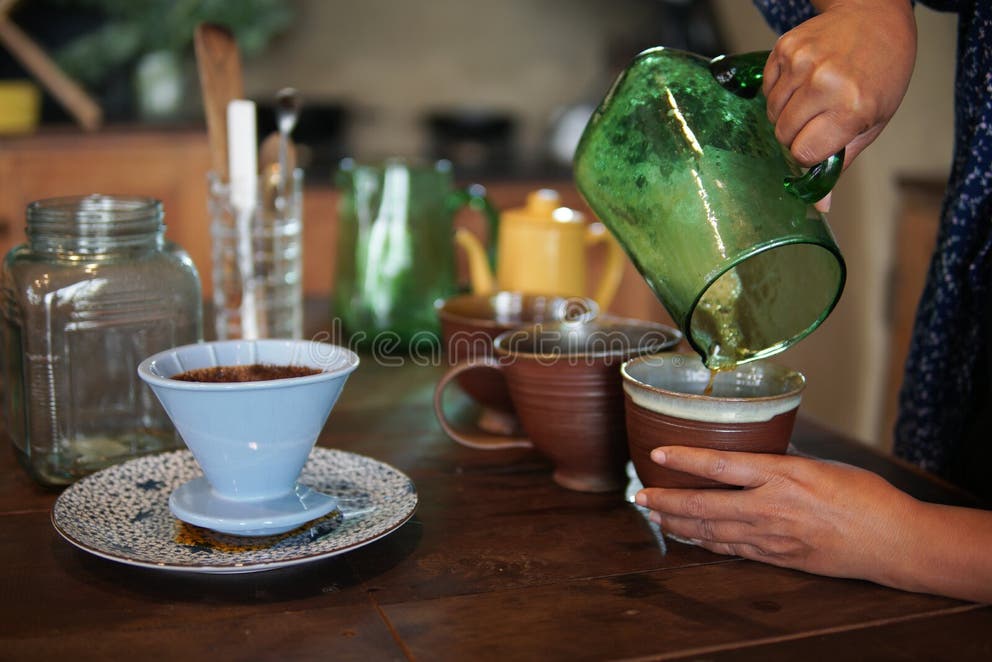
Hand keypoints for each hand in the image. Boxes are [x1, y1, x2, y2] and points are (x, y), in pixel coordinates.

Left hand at [634, 446, 921, 585]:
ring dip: (677, 525)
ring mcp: (772, 538)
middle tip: (639, 496)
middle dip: (666, 502)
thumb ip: (780, 459)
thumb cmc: (863, 495)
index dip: (685, 460)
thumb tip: (750, 448)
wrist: (892, 541)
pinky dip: (704, 544)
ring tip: (653, 516)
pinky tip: (688, 538)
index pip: (721, 465)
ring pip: (712, 533)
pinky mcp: (778, 559)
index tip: (657, 454)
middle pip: (705, 506)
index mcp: (783, 475)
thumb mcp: (820, 464)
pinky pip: (732, 551)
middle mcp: (771, 507)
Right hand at [763, 0, 916, 173]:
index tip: (821, 142)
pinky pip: (768, 88)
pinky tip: (803, 80)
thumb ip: (841, 162)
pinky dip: (780, 90)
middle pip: (783, 133)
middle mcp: (824, 83)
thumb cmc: (881, 72)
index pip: (803, 153)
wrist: (875, 17)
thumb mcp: (873, 122)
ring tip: (813, 97)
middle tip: (818, 118)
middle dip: (796, 133)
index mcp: (851, 107)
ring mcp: (801, 63)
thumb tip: (819, 206)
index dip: (809, 152)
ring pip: (771, 112)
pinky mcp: (785, 48)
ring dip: (787, 112)